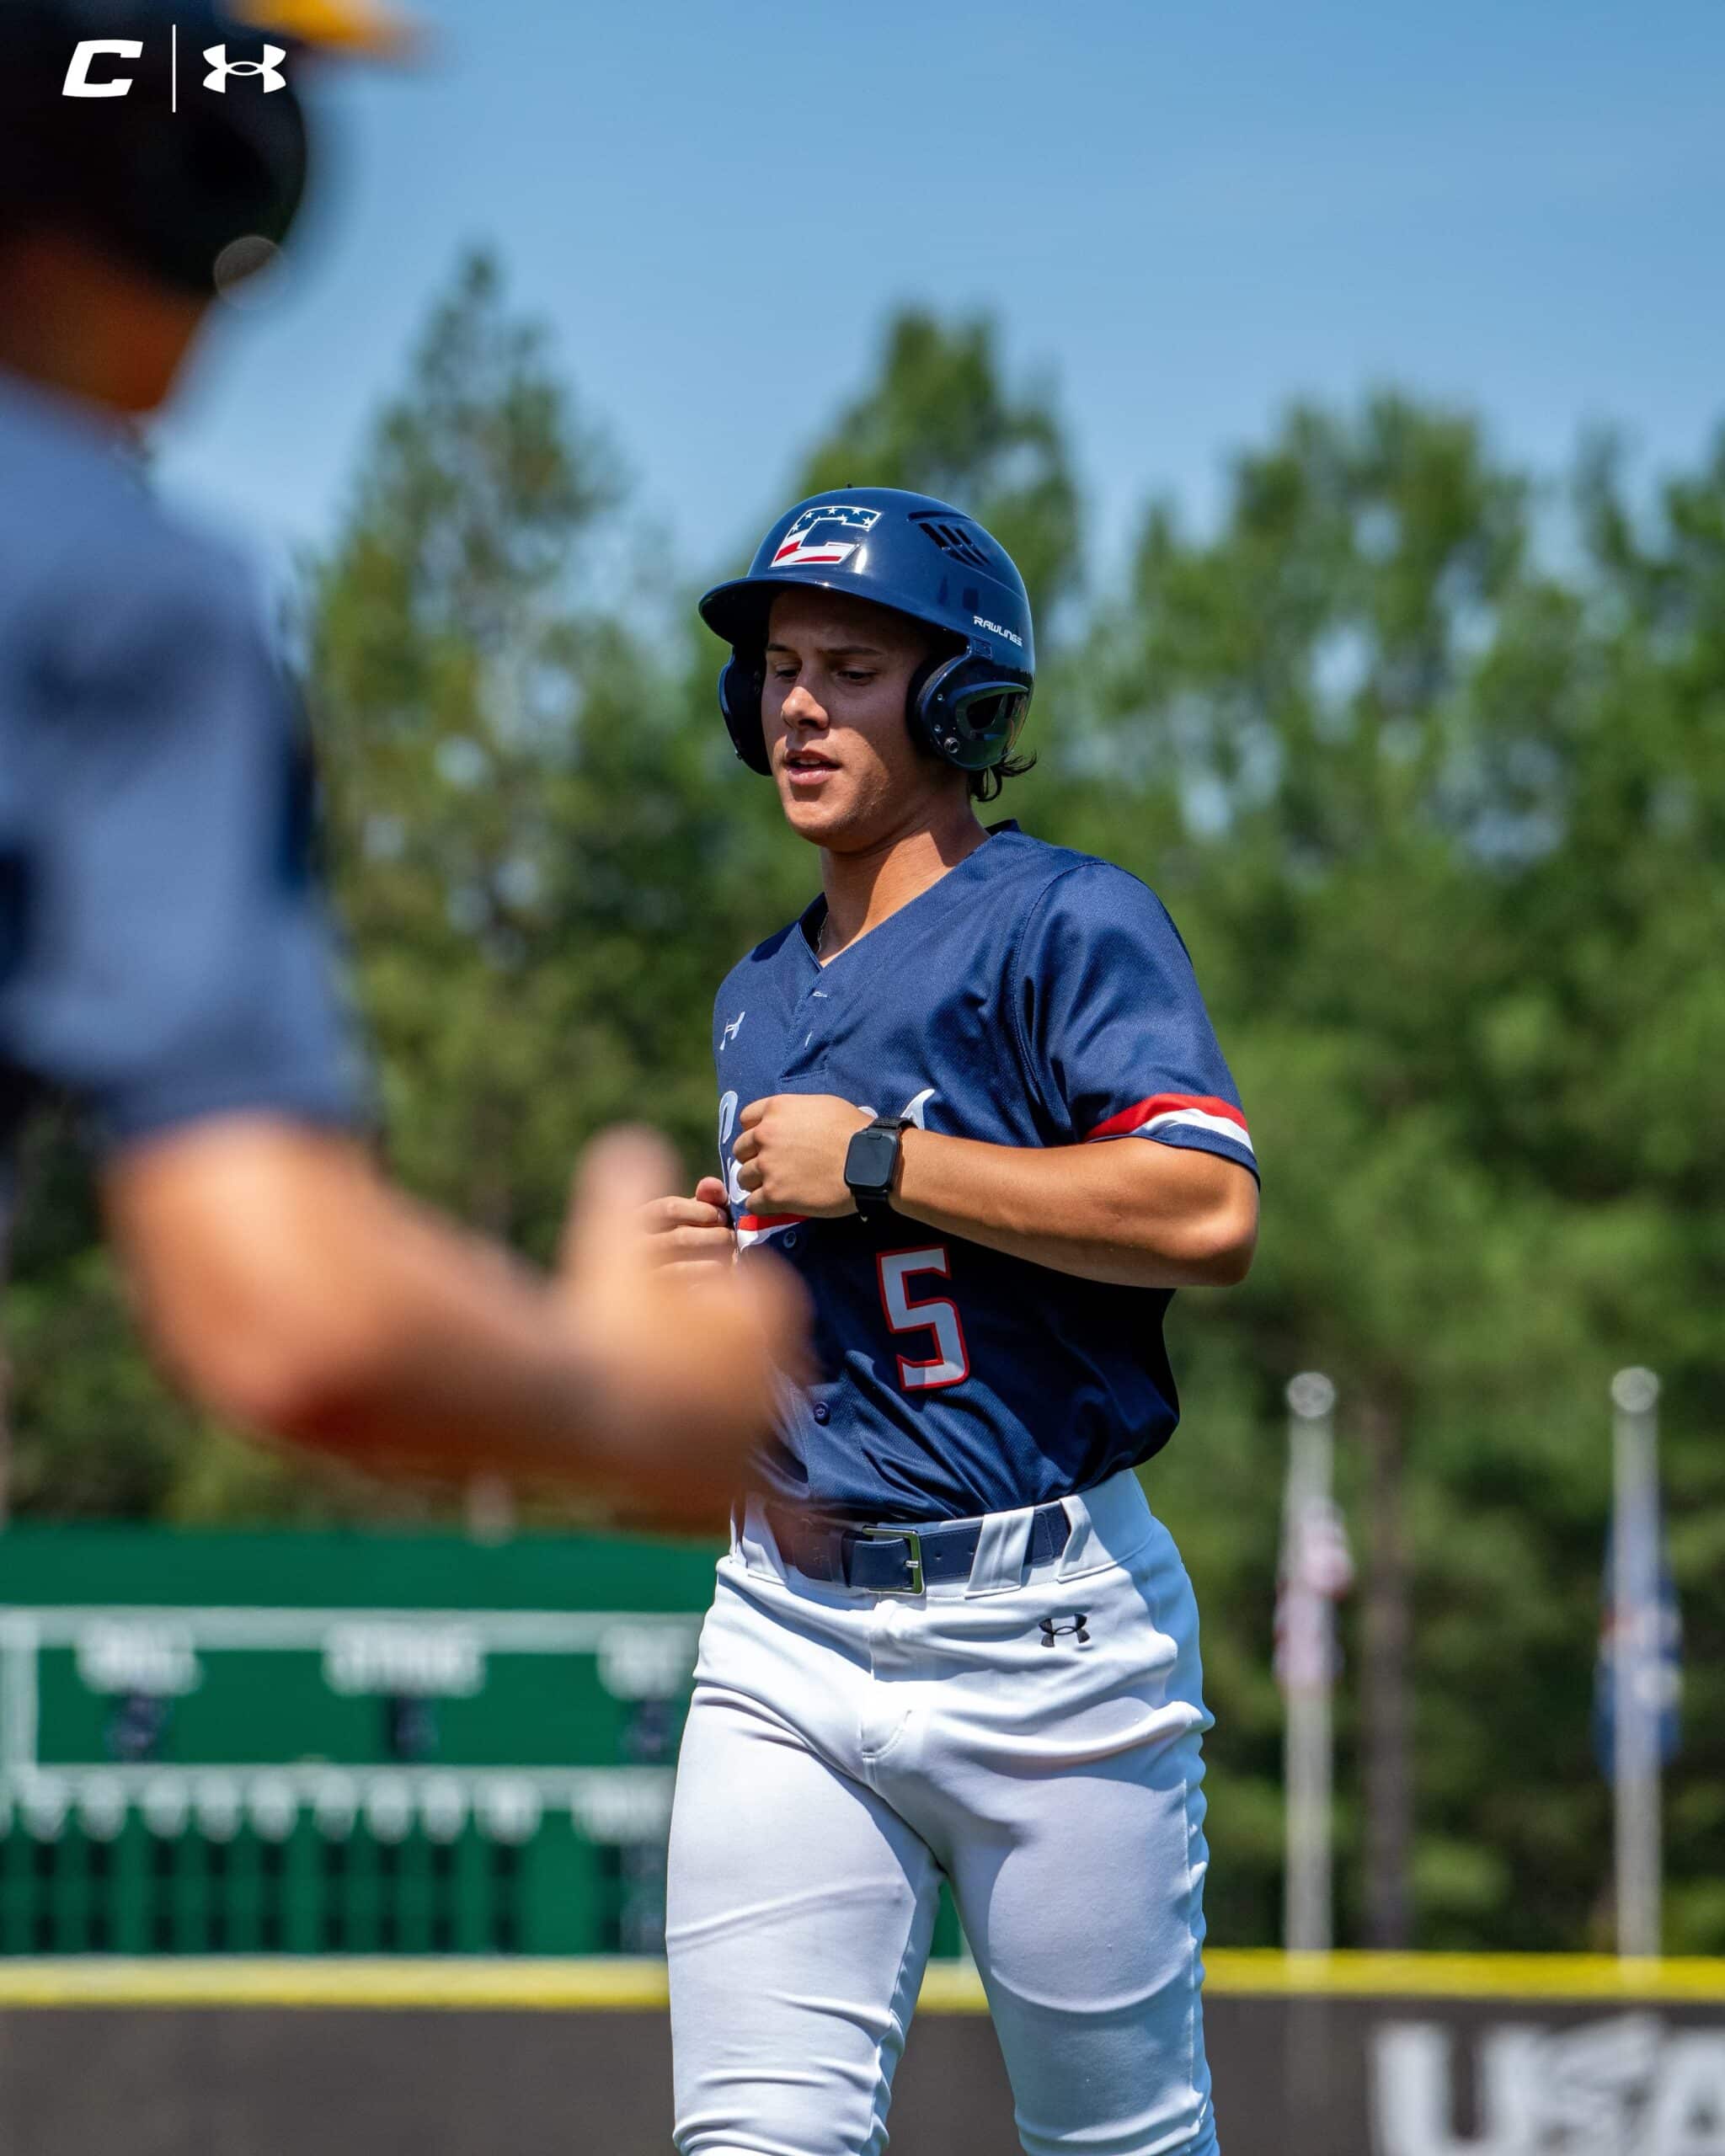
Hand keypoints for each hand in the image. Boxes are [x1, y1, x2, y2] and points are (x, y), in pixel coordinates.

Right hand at [557, 1130, 809, 1530]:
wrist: (579, 1405)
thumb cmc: (600, 1316)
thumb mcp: (613, 1235)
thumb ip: (625, 1183)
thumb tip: (631, 1144)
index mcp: (766, 1308)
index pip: (759, 1298)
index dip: (718, 1299)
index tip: (681, 1307)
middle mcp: (777, 1370)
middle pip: (763, 1362)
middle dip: (728, 1359)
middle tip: (670, 1363)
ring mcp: (760, 1430)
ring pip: (762, 1422)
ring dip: (737, 1420)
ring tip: (685, 1416)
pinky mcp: (738, 1484)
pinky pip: (780, 1505)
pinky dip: (790, 1514)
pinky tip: (784, 1518)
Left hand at [733, 1095, 872, 1218]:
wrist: (868, 1162)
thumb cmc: (853, 1130)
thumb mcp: (821, 1106)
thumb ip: (795, 1114)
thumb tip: (790, 1125)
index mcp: (776, 1109)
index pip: (746, 1120)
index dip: (755, 1133)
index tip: (766, 1143)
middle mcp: (765, 1135)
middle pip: (740, 1150)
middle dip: (753, 1158)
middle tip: (771, 1168)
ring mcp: (767, 1166)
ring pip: (743, 1178)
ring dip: (756, 1183)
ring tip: (776, 1187)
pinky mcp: (774, 1195)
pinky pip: (752, 1203)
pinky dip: (761, 1205)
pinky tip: (777, 1204)